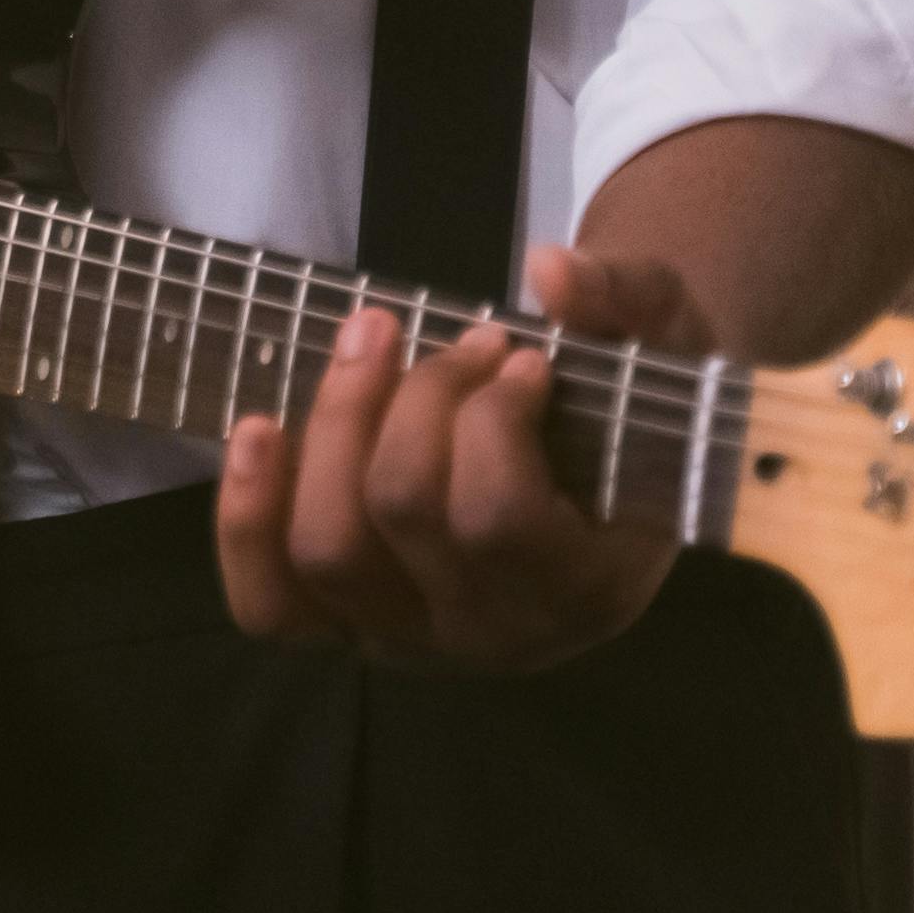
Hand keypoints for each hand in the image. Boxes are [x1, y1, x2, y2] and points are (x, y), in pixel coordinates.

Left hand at [211, 246, 690, 673]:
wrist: (616, 474)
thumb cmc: (640, 409)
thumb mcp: (666, 344)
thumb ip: (626, 299)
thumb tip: (550, 271)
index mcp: (586, 588)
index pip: (497, 517)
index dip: (489, 417)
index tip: (517, 355)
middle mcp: (494, 635)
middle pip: (400, 511)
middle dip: (416, 395)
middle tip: (458, 339)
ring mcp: (412, 641)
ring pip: (325, 550)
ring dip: (332, 424)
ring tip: (370, 341)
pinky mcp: (348, 630)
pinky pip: (269, 603)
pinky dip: (247, 518)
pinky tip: (260, 428)